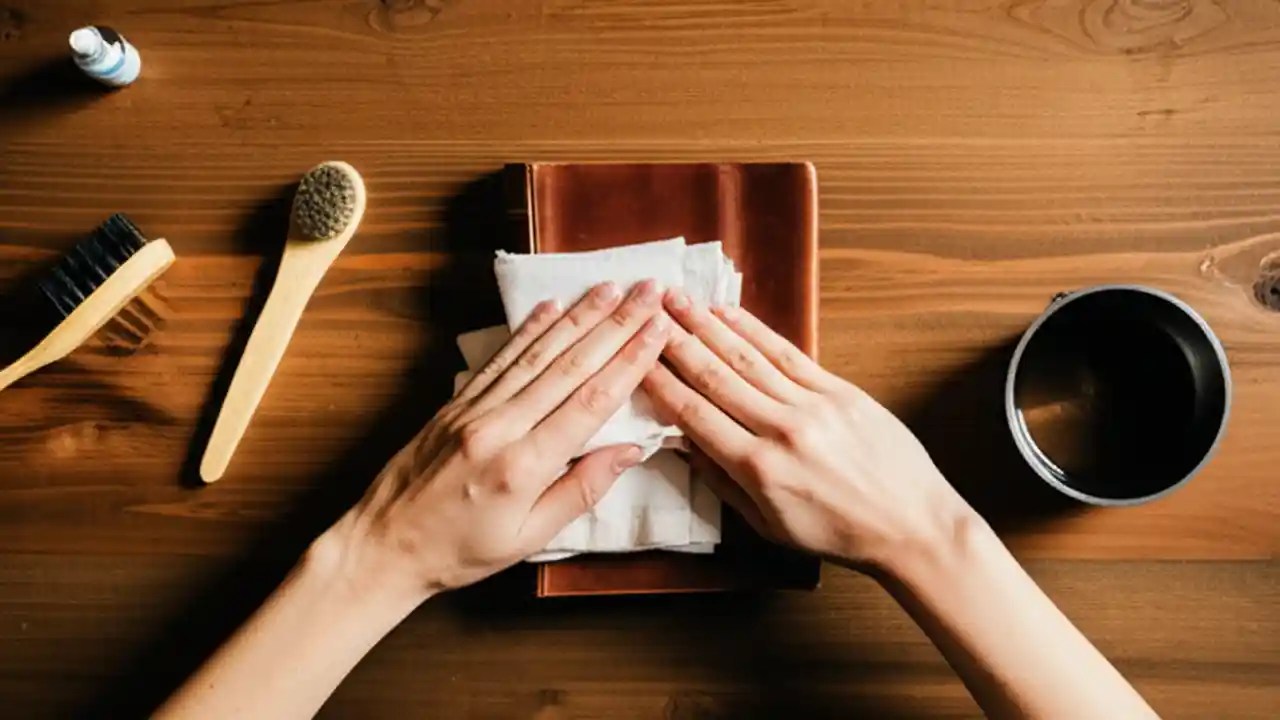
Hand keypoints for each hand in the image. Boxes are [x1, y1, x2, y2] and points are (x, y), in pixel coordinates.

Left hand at [316, 280, 670, 604]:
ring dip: (578, 317)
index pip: (589, 403)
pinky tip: (551, 306)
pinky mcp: (456, 403)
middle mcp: (499, 427)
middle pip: (569, 366)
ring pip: (537, 354)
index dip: (628, 363)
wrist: (382, 546)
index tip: (657, 329)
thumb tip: (631, 450)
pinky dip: (528, 330)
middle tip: (647, 292)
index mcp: (523, 466)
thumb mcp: (529, 539)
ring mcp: (474, 409)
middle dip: (614, 326)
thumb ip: (581, 490)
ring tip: (611, 288)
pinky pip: (500, 359)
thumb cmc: (460, 552)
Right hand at [641, 289, 975, 571]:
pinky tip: (728, 313)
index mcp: (758, 468)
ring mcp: (812, 405)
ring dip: (706, 325)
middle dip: (675, 341)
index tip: (634, 359)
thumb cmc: (837, 533)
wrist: (911, 524)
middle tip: (646, 311)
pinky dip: (755, 331)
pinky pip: (787, 353)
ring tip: (677, 300)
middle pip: (714, 376)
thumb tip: (682, 445)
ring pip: (747, 357)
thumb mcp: (768, 525)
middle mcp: (781, 429)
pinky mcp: (840, 390)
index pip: (694, 415)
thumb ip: (722, 482)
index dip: (659, 383)